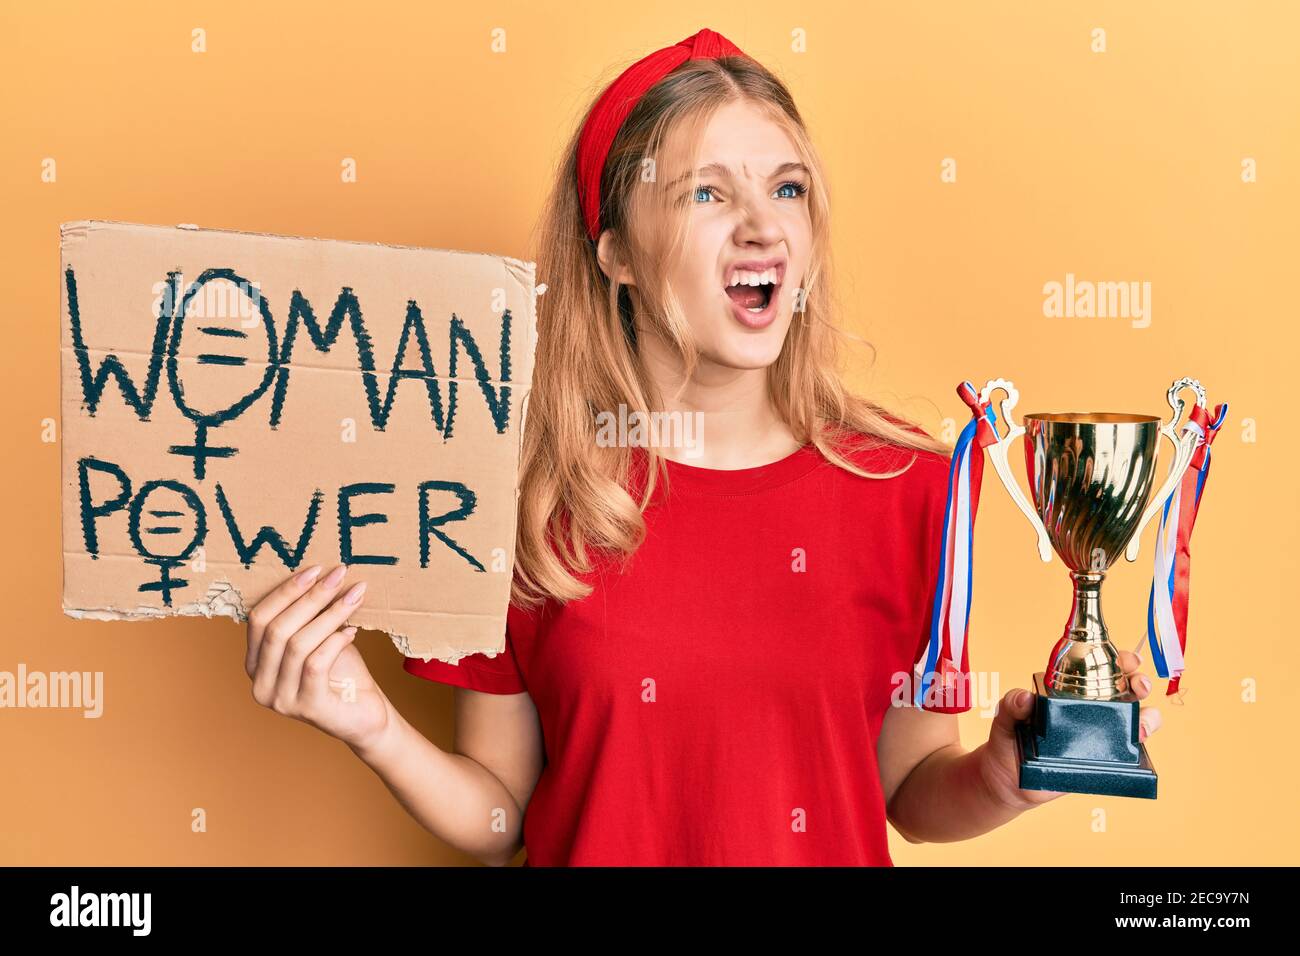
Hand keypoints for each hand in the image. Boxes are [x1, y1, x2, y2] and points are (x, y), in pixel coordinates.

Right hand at [245, 563, 391, 752]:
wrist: (365, 716)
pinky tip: (353, 631)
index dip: (285, 591)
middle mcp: (261, 684)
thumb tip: (319, 573)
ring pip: (297, 644)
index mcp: (256, 664)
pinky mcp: (307, 708)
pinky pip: (315, 664)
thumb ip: (309, 616)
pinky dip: (334, 641)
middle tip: (338, 575)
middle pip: (277, 629)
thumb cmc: (341, 673)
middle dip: (310, 597)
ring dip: (329, 614)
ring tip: (353, 596)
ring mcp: (281, 699)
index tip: (315, 569)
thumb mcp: (319, 639)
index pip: (258, 620)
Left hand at [977, 649, 1162, 811]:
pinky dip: (1140, 747)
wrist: (1008, 781)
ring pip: (1136, 721)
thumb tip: (1025, 698)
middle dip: (1140, 682)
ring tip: (1142, 721)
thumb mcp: (1004, 717)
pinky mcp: (1102, 761)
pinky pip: (1129, 753)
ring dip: (1148, 717)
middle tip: (1139, 685)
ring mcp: (1099, 736)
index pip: (1099, 667)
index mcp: (1069, 691)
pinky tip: (1137, 743)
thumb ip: (1011, 704)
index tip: (1127, 660)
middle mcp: (1090, 710)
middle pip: (1126, 691)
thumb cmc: (1008, 741)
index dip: (1118, 660)